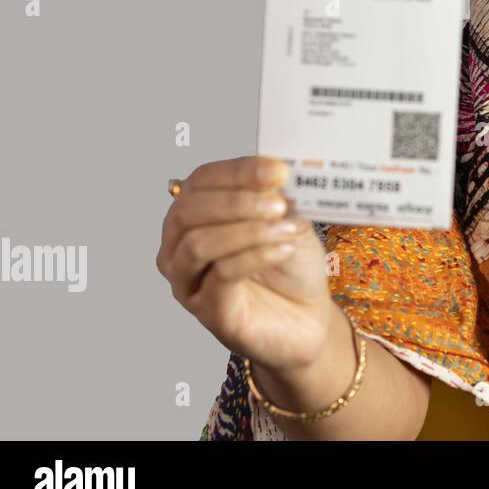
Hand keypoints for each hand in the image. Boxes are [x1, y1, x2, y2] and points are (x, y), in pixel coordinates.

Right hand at [157, 155, 336, 372]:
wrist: (308, 318)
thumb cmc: (292, 266)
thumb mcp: (288, 219)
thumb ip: (276, 195)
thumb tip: (275, 171)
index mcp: (198, 214)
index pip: (202, 180)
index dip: (237, 170)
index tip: (277, 169)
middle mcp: (180, 246)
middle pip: (188, 210)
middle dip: (236, 201)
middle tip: (278, 202)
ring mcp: (189, 281)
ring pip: (197, 244)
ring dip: (246, 230)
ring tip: (285, 226)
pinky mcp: (207, 311)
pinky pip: (220, 276)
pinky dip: (254, 256)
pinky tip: (284, 250)